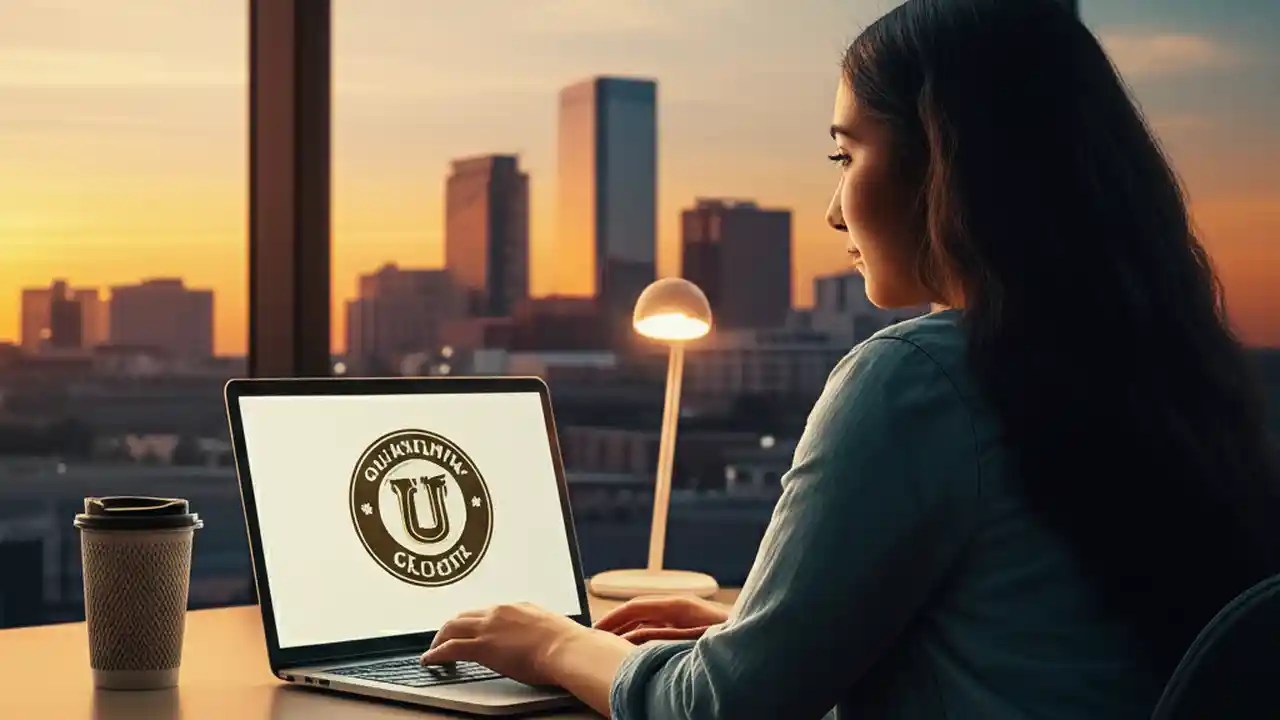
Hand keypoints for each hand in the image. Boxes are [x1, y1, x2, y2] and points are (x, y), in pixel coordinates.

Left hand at [420, 603, 587, 686]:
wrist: (565, 648)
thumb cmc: (566, 642)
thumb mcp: (549, 627)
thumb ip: (536, 629)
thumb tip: (538, 638)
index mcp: (515, 607)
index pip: (486, 612)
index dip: (473, 623)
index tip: (470, 631)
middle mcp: (498, 612)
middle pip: (464, 616)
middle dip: (451, 627)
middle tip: (444, 638)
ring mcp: (488, 628)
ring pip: (452, 627)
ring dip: (440, 638)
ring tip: (434, 649)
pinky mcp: (482, 647)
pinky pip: (450, 648)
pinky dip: (436, 653)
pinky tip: (430, 660)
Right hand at [593, 595, 730, 643]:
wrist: (760, 639)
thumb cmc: (733, 639)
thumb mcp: (692, 638)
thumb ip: (663, 636)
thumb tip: (633, 638)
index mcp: (679, 605)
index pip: (636, 606)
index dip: (613, 618)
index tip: (594, 630)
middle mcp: (681, 607)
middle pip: (640, 613)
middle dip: (616, 625)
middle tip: (594, 639)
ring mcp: (687, 617)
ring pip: (649, 623)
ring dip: (629, 633)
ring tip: (609, 647)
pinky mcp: (692, 629)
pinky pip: (661, 630)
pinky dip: (644, 639)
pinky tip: (637, 652)